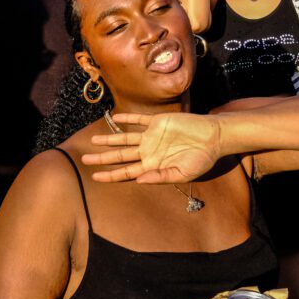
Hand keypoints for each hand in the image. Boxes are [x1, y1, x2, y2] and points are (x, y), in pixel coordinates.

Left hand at [83, 112, 221, 182]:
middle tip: (84, 159)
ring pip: (125, 139)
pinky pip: (139, 120)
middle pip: (120, 156)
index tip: (95, 177)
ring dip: (109, 139)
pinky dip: (128, 119)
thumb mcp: (183, 173)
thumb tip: (139, 180)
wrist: (214, 137)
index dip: (111, 175)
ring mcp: (152, 137)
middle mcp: (149, 152)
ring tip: (93, 140)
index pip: (127, 172)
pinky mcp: (158, 122)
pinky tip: (115, 118)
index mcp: (153, 166)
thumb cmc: (201, 158)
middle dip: (102, 158)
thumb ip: (161, 176)